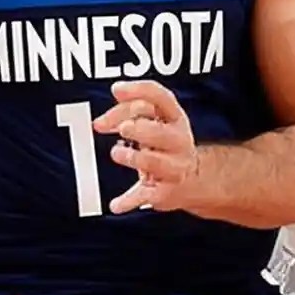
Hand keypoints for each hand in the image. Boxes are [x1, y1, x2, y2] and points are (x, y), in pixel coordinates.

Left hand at [92, 81, 197, 213]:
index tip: (116, 90)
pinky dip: (127, 202)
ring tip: (116, 153)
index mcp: (175, 118)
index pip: (160, 98)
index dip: (137, 91)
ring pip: (152, 162)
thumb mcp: (155, 122)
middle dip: (138, 129)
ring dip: (130, 157)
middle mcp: (178, 141)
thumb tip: (100, 121)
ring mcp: (173, 167)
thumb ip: (127, 114)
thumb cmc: (165, 144)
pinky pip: (143, 196)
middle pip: (158, 132)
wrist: (194, 179)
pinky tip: (114, 205)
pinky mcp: (164, 192)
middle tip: (123, 128)